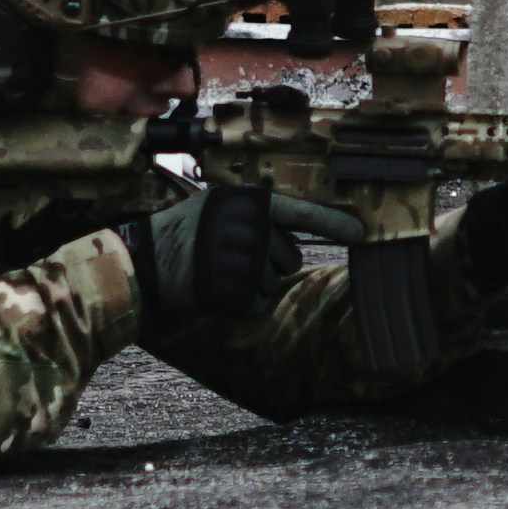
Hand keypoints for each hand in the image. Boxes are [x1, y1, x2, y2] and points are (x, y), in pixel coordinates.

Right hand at [127, 186, 355, 325]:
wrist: (146, 261)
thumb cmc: (182, 231)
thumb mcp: (218, 207)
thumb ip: (255, 213)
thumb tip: (295, 231)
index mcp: (249, 205)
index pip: (302, 214)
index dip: (334, 224)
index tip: (361, 233)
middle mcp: (252, 231)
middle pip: (290, 259)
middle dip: (270, 264)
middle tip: (231, 256)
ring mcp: (244, 263)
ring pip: (273, 284)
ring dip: (252, 284)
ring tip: (218, 270)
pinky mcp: (236, 292)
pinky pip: (256, 304)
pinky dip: (239, 302)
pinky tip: (214, 288)